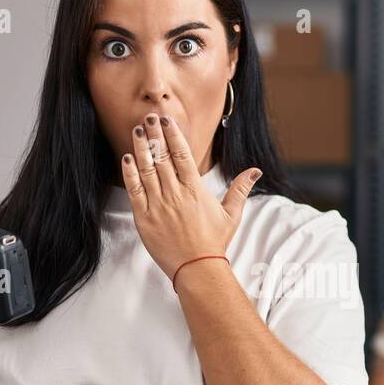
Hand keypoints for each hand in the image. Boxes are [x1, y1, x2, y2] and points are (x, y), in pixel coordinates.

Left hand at [122, 111, 261, 283]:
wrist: (197, 268)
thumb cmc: (214, 242)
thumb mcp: (232, 214)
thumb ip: (240, 189)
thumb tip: (256, 171)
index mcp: (195, 190)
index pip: (182, 155)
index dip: (173, 135)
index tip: (167, 121)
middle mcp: (176, 194)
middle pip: (163, 157)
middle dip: (155, 135)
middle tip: (149, 117)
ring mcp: (158, 205)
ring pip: (147, 169)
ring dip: (141, 147)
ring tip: (138, 130)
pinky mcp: (144, 217)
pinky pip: (134, 190)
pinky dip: (130, 173)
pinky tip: (127, 158)